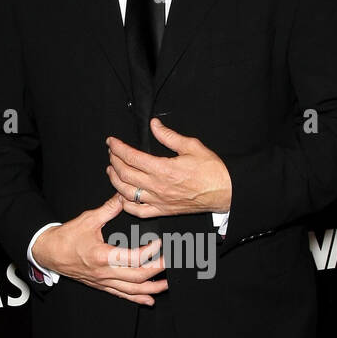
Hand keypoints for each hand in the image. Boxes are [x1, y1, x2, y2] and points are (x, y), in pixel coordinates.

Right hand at [30, 194, 167, 305]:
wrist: (48, 253)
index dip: (150, 252)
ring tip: (166, 284)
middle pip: (137, 277)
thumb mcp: (87, 219)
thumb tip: (124, 196)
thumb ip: (109, 208)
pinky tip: (149, 299)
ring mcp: (103, 281)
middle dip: (156, 271)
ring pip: (132, 290)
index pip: (133, 258)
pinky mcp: (101, 285)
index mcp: (102, 256)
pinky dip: (136, 298)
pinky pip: (121, 295)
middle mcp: (104, 272)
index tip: (159, 243)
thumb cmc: (66, 238)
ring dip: (151, 288)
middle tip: (170, 262)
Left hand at [106, 118, 231, 217]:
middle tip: (112, 153)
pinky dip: (126, 205)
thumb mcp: (191, 146)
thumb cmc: (211, 170)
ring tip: (112, 171)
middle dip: (114, 161)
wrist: (224, 191)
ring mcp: (159, 201)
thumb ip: (169, 136)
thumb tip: (154, 125)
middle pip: (125, 174)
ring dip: (115, 181)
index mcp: (164, 169)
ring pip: (127, 193)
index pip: (132, 157)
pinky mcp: (163, 211)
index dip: (118, 148)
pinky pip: (139, 212)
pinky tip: (122, 196)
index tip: (111, 142)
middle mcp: (158, 186)